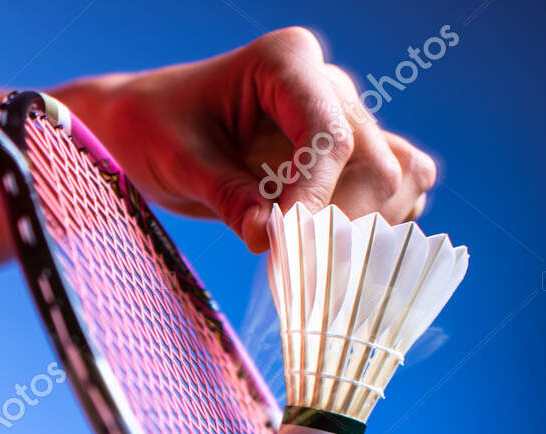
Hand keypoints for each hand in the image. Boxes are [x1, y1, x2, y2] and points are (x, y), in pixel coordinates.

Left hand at [73, 27, 437, 251]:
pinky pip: (394, 187)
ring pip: (396, 176)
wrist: (149, 127)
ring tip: (303, 252)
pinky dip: (373, 223)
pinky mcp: (347, 155)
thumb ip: (227, 197)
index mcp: (286, 63)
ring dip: (363, 225)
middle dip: (338, 219)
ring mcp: (344, 118)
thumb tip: (271, 240)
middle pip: (375, 162)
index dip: (316, 197)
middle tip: (287, 258)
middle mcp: (328, 84)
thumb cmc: (154, 128)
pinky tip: (325, 246)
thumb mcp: (179, 162)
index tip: (285, 242)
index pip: (330, 136)